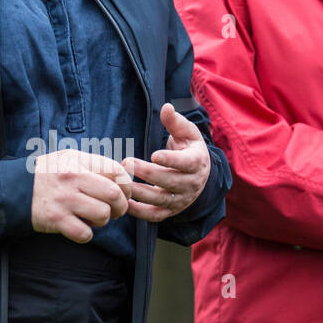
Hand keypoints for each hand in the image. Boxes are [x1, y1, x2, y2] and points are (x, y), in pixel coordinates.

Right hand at [31, 148, 132, 243]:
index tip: (122, 193)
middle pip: (114, 194)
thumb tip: (127, 169)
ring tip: (93, 218)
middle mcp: (72, 178)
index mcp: (78, 161)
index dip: (126, 185)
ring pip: (102, 214)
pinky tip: (79, 227)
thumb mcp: (68, 159)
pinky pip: (84, 233)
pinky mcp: (55, 219)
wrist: (11, 189)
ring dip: (103, 221)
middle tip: (114, 211)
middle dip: (120, 206)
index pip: (116, 171)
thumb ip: (95, 164)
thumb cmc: (46, 175)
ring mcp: (64, 199)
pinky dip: (86, 234)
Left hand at [121, 103, 210, 222]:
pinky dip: (140, 212)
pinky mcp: (171, 211)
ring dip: (140, 192)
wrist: (200, 176)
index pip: (186, 163)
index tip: (155, 155)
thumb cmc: (190, 149)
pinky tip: (125, 202)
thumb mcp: (188, 133)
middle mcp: (190, 183)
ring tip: (122, 182)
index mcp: (196, 162)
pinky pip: (155, 215)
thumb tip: (167, 107)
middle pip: (169, 181)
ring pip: (160, 199)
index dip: (171, 160)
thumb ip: (176, 122)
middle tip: (126, 163)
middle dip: (147, 173)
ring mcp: (181, 200)